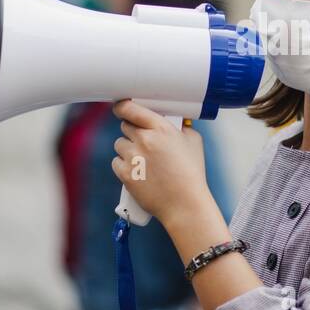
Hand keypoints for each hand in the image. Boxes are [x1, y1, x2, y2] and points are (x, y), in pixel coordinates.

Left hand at [110, 100, 215, 231]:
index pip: (132, 109)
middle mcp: (145, 140)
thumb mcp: (194, 142)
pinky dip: (123, 165)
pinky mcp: (126, 174)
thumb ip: (181, 127)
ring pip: (119, 144)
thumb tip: (175, 121)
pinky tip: (136, 171)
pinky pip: (116, 162)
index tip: (120, 107)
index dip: (123, 107)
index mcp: (161, 129)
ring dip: (127, 149)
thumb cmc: (192, 173)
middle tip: (142, 142)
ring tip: (142, 160)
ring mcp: (133, 157)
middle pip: (125, 126)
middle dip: (132, 132)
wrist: (185, 203)